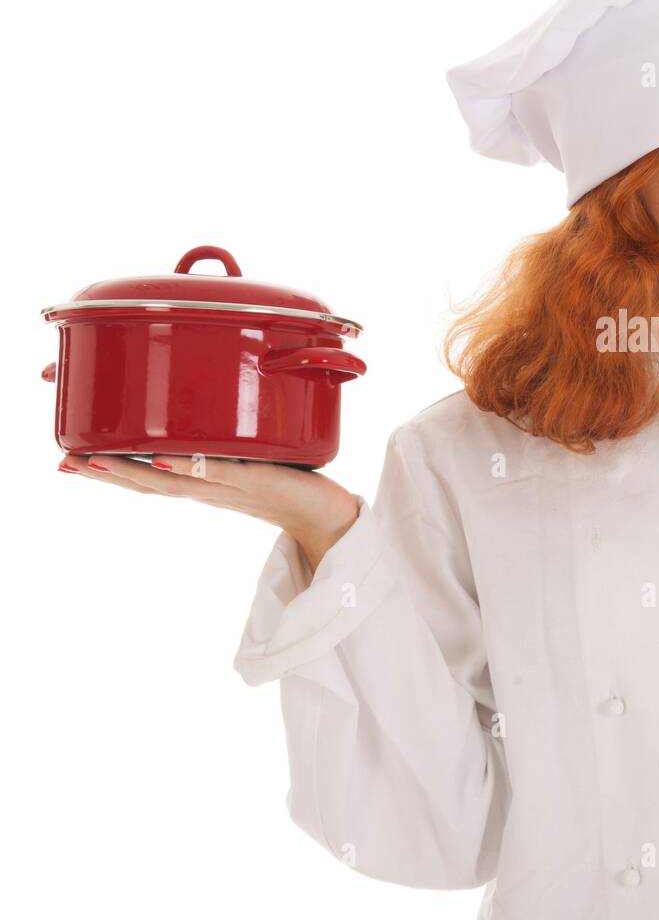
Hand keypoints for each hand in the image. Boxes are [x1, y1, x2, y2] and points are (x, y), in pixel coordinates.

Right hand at [56, 451, 359, 570]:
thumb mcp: (249, 457)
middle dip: (104, 472)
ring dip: (134, 471)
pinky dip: (192, 466)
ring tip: (97, 461)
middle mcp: (210, 489)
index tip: (67, 458)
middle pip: (148, 484)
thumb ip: (224, 438)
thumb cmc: (291, 485)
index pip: (146, 477)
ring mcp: (232, 486)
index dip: (106, 471)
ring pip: (174, 481)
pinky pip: (220, 472)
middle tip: (66, 461)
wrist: (331, 514)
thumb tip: (204, 406)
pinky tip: (166, 459)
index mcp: (203, 483)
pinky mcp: (260, 479)